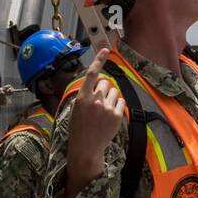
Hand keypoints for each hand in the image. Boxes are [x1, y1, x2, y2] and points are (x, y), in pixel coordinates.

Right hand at [64, 49, 123, 197]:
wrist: (86, 147)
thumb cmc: (79, 127)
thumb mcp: (76, 108)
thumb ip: (87, 93)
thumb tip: (101, 81)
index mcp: (82, 97)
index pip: (92, 74)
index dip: (99, 60)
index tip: (105, 49)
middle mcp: (95, 101)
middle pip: (106, 83)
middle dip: (103, 89)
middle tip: (97, 103)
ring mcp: (107, 108)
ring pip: (115, 91)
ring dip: (111, 97)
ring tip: (102, 111)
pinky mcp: (117, 116)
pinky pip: (121, 102)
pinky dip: (117, 106)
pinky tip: (109, 116)